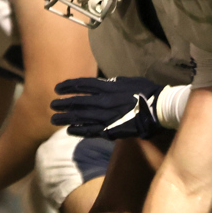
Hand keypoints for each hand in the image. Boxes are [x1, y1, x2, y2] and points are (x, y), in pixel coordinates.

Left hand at [50, 76, 165, 138]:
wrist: (159, 109)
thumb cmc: (146, 92)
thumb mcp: (128, 80)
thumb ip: (112, 83)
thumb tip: (102, 84)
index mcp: (108, 87)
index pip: (82, 85)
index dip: (68, 86)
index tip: (57, 88)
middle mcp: (103, 101)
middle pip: (77, 102)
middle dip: (63, 104)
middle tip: (52, 105)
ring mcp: (106, 116)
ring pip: (80, 117)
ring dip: (65, 118)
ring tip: (54, 119)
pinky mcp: (111, 130)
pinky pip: (91, 131)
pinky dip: (79, 131)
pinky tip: (70, 131)